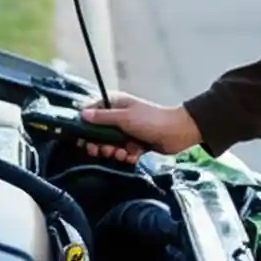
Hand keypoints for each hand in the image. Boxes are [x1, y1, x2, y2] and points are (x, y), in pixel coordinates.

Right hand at [78, 91, 202, 163]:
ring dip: (116, 152)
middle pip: (99, 134)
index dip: (86, 127)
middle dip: (101, 145)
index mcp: (115, 105)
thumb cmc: (151, 120)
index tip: (84, 140)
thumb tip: (82, 114)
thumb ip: (102, 117)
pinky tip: (134, 155)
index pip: (92, 114)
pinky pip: (123, 152)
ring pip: (111, 146)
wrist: (178, 133)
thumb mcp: (124, 118)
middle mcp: (118, 117)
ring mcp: (127, 131)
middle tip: (105, 151)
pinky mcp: (135, 144)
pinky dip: (127, 156)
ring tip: (125, 152)